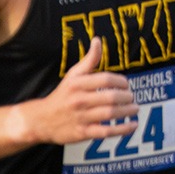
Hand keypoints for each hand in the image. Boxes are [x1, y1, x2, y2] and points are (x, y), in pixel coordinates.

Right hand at [22, 37, 136, 145]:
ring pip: (110, 113)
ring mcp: (80, 117)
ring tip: (134, 109)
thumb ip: (89, 60)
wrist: (40, 120)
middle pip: (111, 97)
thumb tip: (97, 41)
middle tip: (131, 98)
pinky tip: (133, 125)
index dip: (121, 81)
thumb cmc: (61, 96)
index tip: (126, 85)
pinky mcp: (82, 133)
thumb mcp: (72, 76)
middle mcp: (78, 100)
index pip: (105, 80)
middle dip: (127, 97)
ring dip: (128, 111)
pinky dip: (123, 129)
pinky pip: (107, 131)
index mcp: (76, 84)